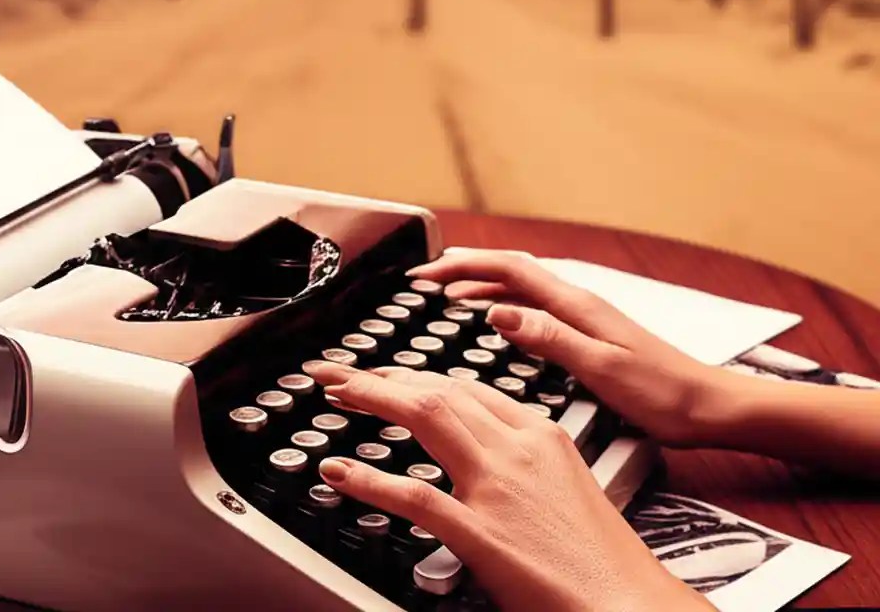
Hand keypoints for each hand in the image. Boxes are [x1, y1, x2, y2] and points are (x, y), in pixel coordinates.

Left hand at [305, 363, 713, 611]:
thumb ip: (524, 466)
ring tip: (333, 392)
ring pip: (426, 416)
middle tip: (342, 375)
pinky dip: (369, 480)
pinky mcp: (481, 531)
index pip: (468, 388)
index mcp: (541, 436)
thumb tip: (484, 464)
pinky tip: (338, 471)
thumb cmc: (602, 559)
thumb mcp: (566, 488)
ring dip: (371, 398)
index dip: (418, 377)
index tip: (386, 375)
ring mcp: (498, 486)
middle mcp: (518, 449)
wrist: (631, 604)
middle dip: (384, 377)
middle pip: (439, 391)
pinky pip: (412, 496)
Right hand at [409, 251, 735, 447]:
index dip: (463, 265)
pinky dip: (504, 306)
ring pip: (521, 289)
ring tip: (446, 294)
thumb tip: (497, 312)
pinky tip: (495, 321)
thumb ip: (548, 337)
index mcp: (576, 305)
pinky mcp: (588, 334)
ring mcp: (583, 317)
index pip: (509, 269)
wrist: (709, 407)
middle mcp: (578, 303)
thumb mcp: (600, 368)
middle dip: (464, 268)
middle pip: (511, 271)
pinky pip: (534, 309)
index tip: (426, 272)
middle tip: (425, 278)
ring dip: (481, 285)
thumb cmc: (664, 393)